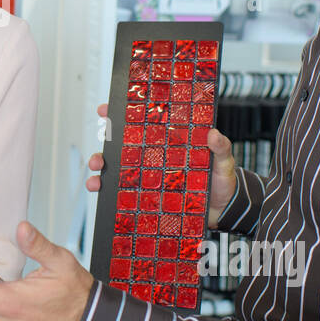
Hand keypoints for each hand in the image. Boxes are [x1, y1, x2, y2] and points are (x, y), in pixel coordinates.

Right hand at [85, 103, 237, 226]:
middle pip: (123, 145)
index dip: (123, 114)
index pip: (144, 124)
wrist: (223, 211)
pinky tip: (100, 192)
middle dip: (104, 142)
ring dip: (100, 169)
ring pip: (116, 168)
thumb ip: (220, 147)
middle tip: (100, 145)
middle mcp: (154, 157)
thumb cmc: (222, 182)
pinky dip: (106, 192)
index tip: (107, 109)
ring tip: (95, 176)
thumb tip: (213, 133)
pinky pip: (122, 193)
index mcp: (169, 143)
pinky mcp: (147, 196)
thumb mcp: (223, 162)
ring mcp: (148, 176)